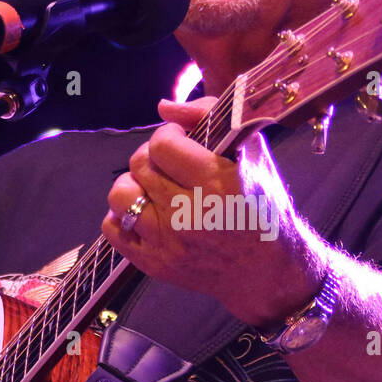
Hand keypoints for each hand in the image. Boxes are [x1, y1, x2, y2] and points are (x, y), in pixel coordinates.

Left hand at [101, 97, 323, 325]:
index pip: (161, 144)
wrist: (267, 273)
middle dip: (153, 157)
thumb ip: (209, 118)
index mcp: (217, 184)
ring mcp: (169, 243)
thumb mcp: (252, 155)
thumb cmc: (263, 208)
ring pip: (121, 195)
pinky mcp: (155, 265)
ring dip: (134, 184)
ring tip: (155, 188)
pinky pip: (114, 229)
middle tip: (172, 166)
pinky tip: (148, 213)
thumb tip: (163, 107)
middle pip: (140, 165)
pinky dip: (124, 216)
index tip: (183, 142)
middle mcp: (189, 215)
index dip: (168, 136)